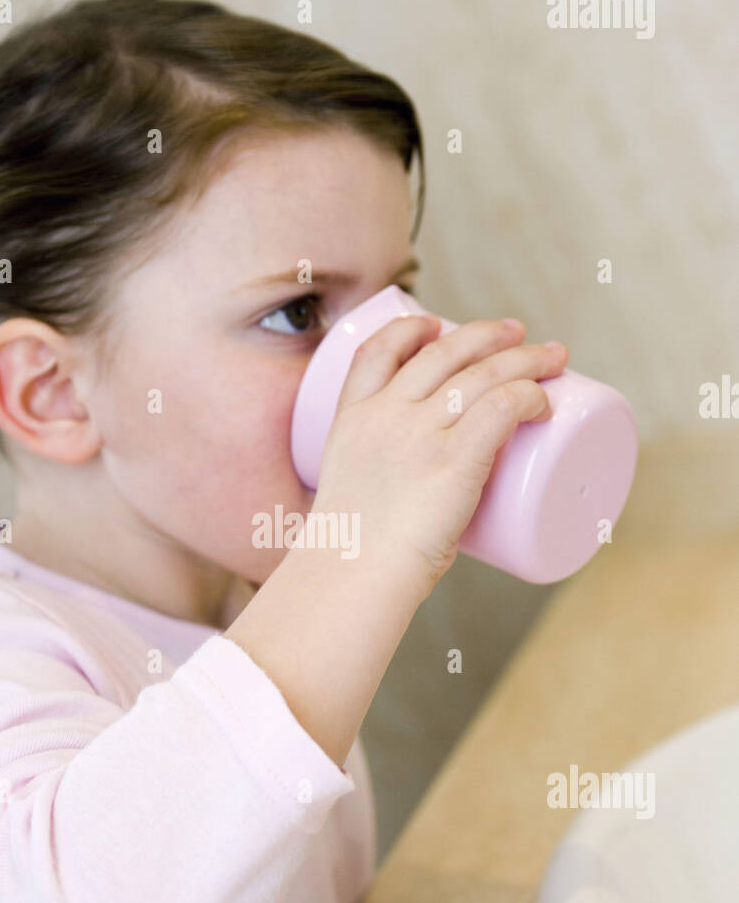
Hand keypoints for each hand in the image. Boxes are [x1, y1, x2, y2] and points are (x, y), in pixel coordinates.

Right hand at [311, 315, 568, 599]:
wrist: (350, 577)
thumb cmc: (350, 562)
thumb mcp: (350, 506)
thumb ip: (388, 500)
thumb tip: (429, 525)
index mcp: (351, 422)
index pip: (376, 352)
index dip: (408, 329)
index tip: (433, 325)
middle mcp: (386, 415)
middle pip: (443, 352)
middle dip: (485, 335)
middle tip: (516, 333)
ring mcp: (420, 433)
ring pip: (484, 374)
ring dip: (525, 358)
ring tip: (552, 357)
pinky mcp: (455, 458)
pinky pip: (503, 406)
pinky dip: (529, 395)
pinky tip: (546, 399)